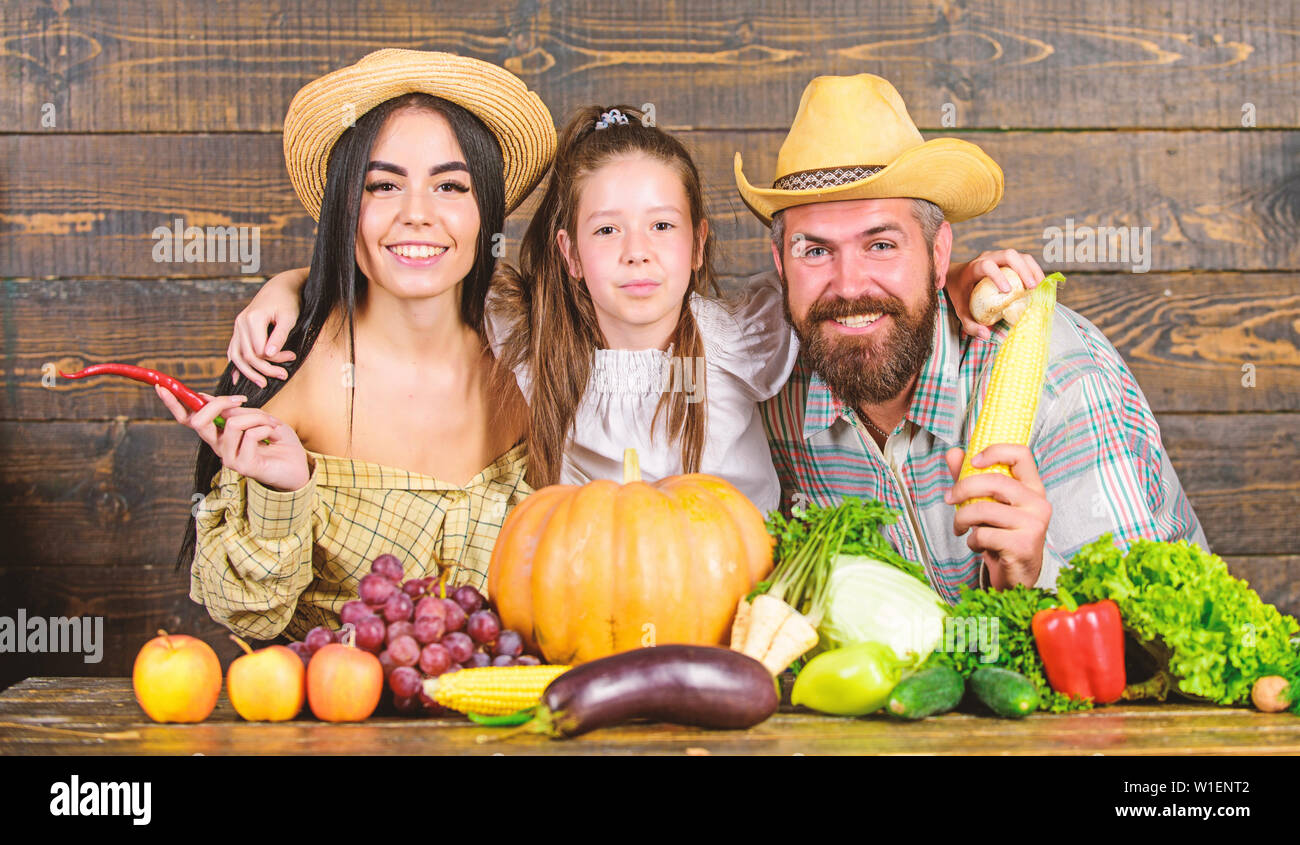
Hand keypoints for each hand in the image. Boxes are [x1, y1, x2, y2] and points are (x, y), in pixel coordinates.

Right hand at [155, 385, 310, 491]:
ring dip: (255, 416)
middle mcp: (219, 447)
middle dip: (219, 403)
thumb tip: (209, 398)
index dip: (174, 404)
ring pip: (232, 424)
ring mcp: (229, 458)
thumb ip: (235, 411)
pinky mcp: (243, 465)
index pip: (189, 420)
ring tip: (270, 424)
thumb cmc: (279, 442)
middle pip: (199, 422)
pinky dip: (265, 427)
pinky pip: (250, 435)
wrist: (298, 467)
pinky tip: (274, 434)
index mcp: (218, 435)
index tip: (162, 387)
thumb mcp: (257, 418)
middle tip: (240, 400)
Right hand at [228, 267, 307, 387]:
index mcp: (252, 319)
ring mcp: (237, 327)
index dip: (275, 360)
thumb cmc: (287, 302)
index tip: (292, 358)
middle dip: (264, 369)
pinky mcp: (238, 330)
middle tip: (283, 376)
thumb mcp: (288, 318)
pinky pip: (233, 350)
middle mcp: (240, 323)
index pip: (259, 350)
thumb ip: (279, 336)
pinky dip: (236, 365)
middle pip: (247, 356)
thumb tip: (268, 355)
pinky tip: (239, 378)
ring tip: (263, 383)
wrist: (279, 288)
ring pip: (237, 356)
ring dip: (248, 372)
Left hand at [943, 444, 1050, 588]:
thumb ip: (970, 478)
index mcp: (1032, 488)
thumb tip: (953, 452)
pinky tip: (977, 545)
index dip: (995, 451)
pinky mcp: (1023, 545)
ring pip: (983, 509)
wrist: (1017, 575)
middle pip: (994, 481)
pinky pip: (984, 534)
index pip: (1021, 454)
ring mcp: (1033, 524)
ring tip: (960, 527)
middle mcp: (1038, 503)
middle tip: (948, 498)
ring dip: (962, 518)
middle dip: (962, 488)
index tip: (973, 461)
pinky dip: (972, 540)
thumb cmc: (1002, 535)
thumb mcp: (987, 504)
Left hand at [945, 250, 1045, 339]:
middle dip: (1023, 269)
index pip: (986, 266)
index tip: (1007, 290)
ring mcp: (999, 256)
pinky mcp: (1007, 259)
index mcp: (973, 268)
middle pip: (1008, 255)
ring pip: (1020, 256)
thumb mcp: (960, 310)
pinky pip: (1024, 260)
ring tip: (1040, 286)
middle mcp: (987, 257)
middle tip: (1032, 287)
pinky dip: (1034, 270)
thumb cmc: (960, 294)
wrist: (957, 276)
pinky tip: (1040, 284)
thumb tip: (986, 335)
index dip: (998, 276)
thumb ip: (970, 324)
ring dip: (1032, 270)